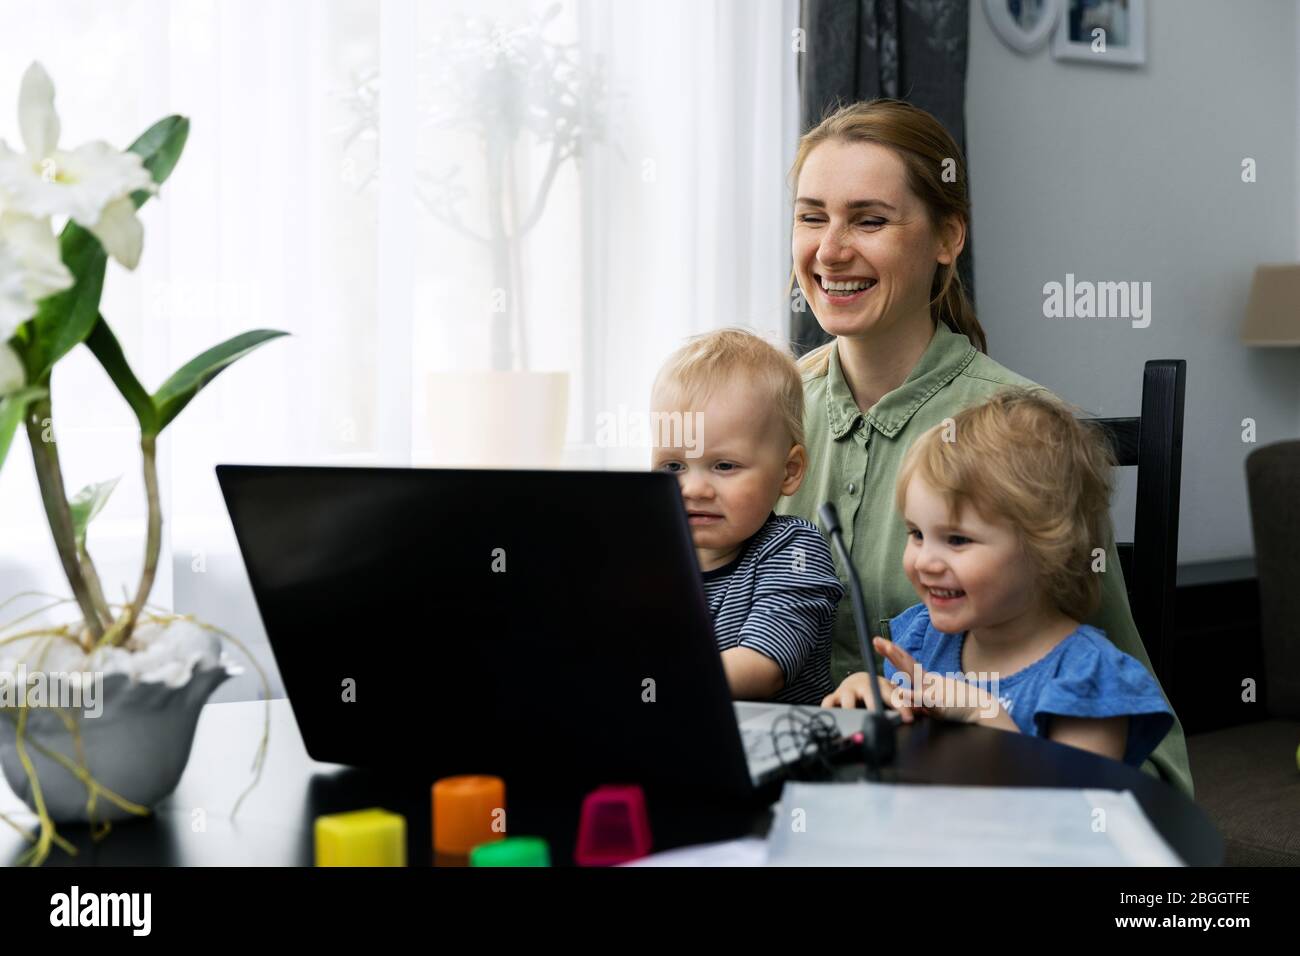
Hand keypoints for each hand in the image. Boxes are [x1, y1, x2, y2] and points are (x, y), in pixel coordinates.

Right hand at [821, 668, 916, 721]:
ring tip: (851, 721)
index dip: (902, 708)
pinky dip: (829, 711)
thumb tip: (921, 712)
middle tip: (878, 719)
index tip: (908, 719)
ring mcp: (847, 691)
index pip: (893, 697)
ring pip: (847, 701)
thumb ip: (904, 703)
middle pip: (869, 695)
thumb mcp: (891, 694)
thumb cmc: (876, 690)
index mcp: (879, 686)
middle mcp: (863, 687)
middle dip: (874, 707)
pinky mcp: (834, 697)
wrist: (857, 679)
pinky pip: (828, 704)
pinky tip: (832, 720)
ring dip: (849, 710)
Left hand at [872, 636, 1000, 723]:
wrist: (982, 711)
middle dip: (892, 652)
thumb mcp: (935, 704)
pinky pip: (926, 700)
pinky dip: (915, 696)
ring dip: (901, 662)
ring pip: (915, 676)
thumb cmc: (960, 707)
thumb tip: (903, 695)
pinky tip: (904, 692)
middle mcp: (929, 684)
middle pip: (907, 665)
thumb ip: (920, 699)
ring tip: (888, 650)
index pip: (906, 665)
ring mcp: (935, 692)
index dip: (893, 653)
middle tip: (877, 641)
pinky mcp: (941, 706)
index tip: (880, 643)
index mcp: (926, 683)